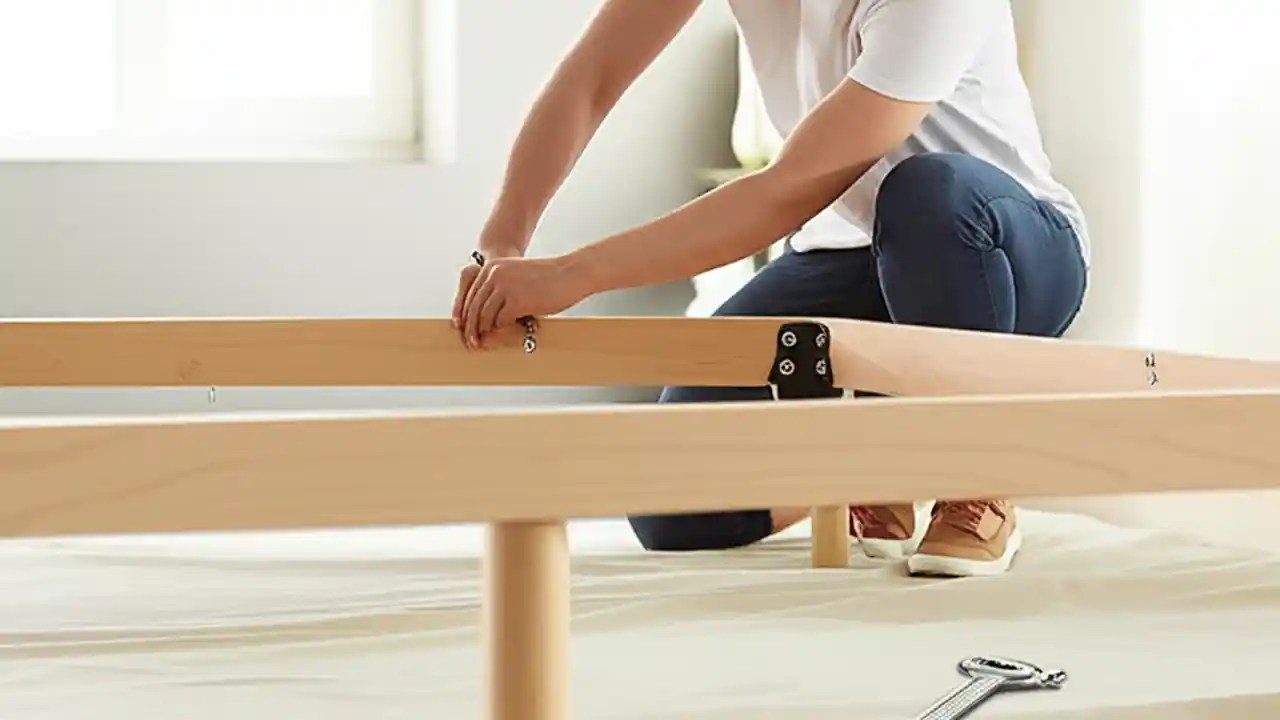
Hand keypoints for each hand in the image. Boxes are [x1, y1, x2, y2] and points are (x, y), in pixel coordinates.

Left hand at [456, 255, 589, 347]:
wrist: (571, 273)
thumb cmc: (549, 277)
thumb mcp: (517, 275)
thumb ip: (501, 289)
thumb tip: (487, 315)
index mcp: (493, 266)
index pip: (471, 294)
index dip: (466, 314)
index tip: (465, 328)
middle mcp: (495, 274)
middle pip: (474, 306)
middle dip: (471, 327)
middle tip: (471, 341)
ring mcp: (505, 287)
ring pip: (485, 316)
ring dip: (484, 332)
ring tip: (484, 342)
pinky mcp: (517, 301)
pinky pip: (501, 321)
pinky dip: (501, 330)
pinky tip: (505, 334)